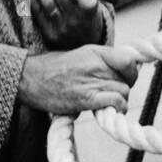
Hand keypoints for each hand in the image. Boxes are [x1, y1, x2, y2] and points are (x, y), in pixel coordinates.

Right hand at [17, 45, 137, 114]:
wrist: (30, 79)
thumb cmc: (55, 68)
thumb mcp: (82, 54)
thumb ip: (103, 60)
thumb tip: (127, 68)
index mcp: (96, 51)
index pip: (129, 59)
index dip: (132, 71)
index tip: (126, 77)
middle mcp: (96, 64)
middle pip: (128, 78)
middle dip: (124, 87)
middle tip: (112, 93)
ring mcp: (92, 81)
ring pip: (124, 91)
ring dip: (120, 100)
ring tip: (107, 102)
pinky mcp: (87, 99)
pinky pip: (116, 102)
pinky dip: (116, 108)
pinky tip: (107, 110)